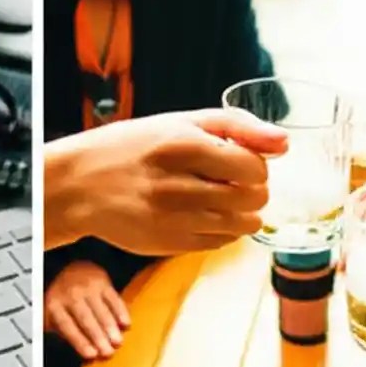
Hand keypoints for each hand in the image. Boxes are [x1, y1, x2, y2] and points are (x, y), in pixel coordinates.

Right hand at [44, 108, 288, 254]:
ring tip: (221, 200)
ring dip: (242, 213)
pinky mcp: (168, 245)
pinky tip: (203, 216)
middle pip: (254, 198)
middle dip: (253, 190)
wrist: (80, 185)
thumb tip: (285, 144)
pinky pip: (220, 243)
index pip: (254, 166)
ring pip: (242, 225)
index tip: (240, 162)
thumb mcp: (179, 122)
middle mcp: (177, 184)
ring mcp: (172, 219)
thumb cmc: (133, 148)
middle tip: (233, 182)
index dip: (256, 166)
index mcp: (182, 145)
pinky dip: (222, 231)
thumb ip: (236, 126)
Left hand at [44, 261, 130, 359]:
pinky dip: (120, 311)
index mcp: (55, 305)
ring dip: (110, 327)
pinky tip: (126, 324)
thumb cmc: (63, 301)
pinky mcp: (102, 281)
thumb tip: (51, 358)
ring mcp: (87, 287)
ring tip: (118, 342)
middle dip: (97, 337)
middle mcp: (71, 294)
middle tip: (108, 353)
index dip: (80, 341)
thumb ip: (56, 333)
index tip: (91, 355)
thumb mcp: (52, 315)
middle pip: (85, 319)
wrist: (73, 269)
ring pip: (101, 310)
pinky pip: (113, 298)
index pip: (68, 326)